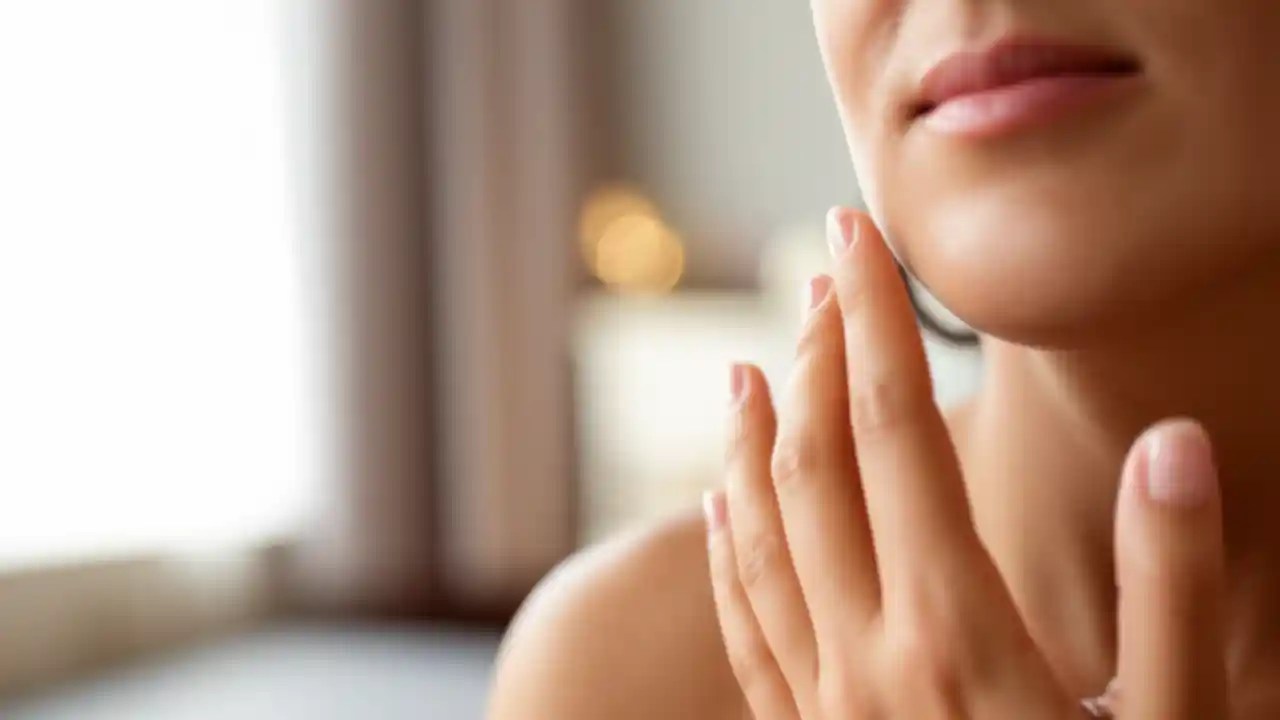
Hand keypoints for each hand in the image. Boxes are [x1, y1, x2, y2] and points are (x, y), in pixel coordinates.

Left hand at [704, 208, 1227, 718]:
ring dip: (750, 441)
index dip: (876, 320)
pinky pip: (745, 628)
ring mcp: (821, 706)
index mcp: (956, 633)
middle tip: (825, 278)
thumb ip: (1171, 589)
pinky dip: (728, 551)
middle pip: (814, 467)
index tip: (856, 234)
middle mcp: (866, 658)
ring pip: (759, 539)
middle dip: (817, 357)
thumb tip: (1174, 445)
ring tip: (747, 366)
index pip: (896, 431)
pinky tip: (719, 505)